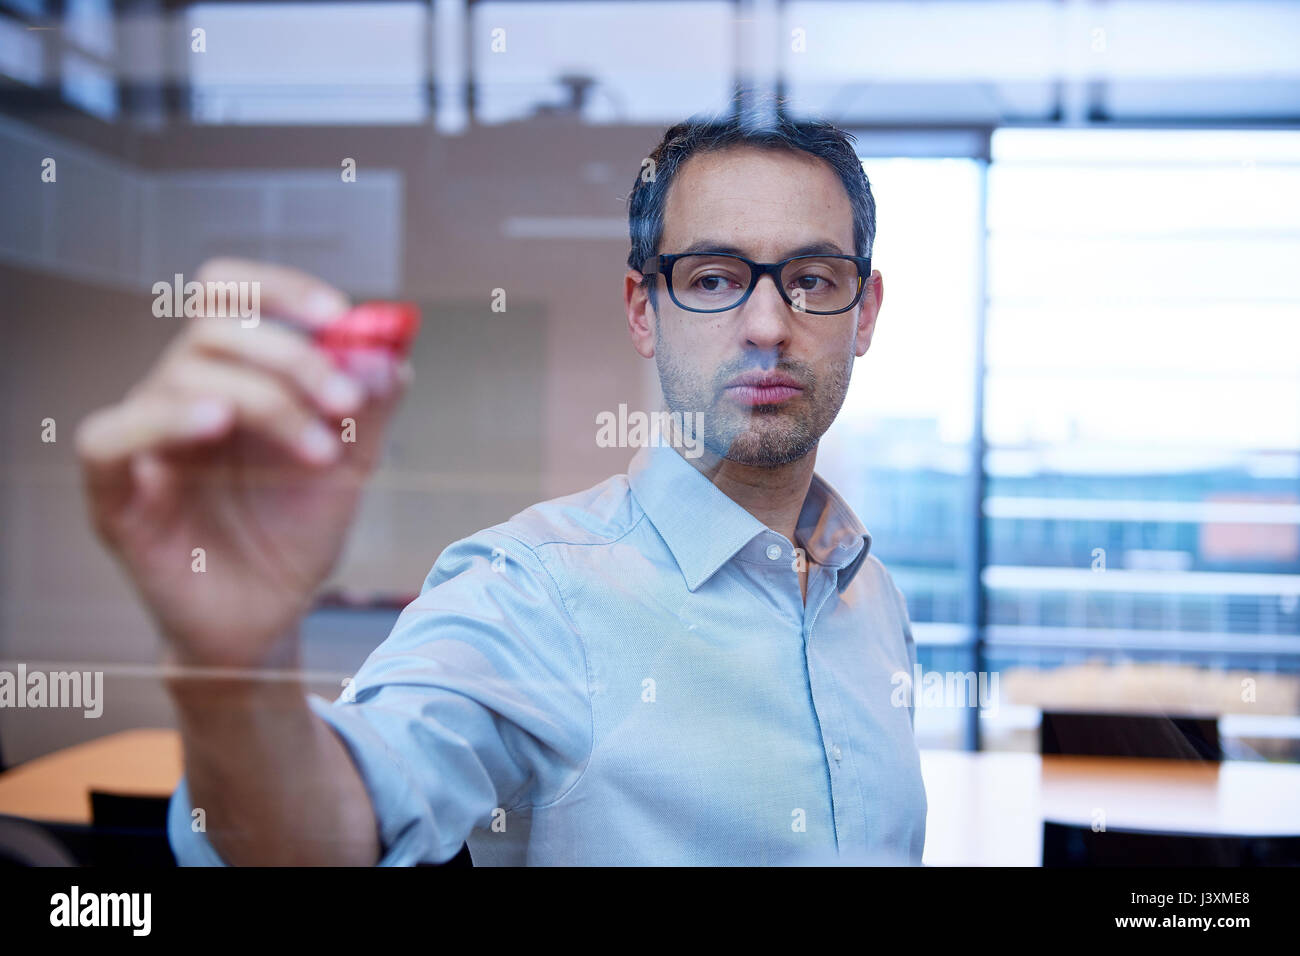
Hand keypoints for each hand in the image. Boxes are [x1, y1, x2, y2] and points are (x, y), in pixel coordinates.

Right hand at [75, 258, 412, 669]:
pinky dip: (162, 419)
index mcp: (233, 374)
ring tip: (318, 453)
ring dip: (266, 401)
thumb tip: (392, 354)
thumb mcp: (350, 469)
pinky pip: (110, 436)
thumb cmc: (296, 535)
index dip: (281, 289)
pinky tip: (213, 423)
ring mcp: (144, 439)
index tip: (340, 316)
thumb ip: (370, 411)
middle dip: (293, 356)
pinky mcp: (113, 491)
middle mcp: (180, 393)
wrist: (267, 618)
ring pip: (183, 375)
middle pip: (215, 327)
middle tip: (347, 403)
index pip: (232, 293)